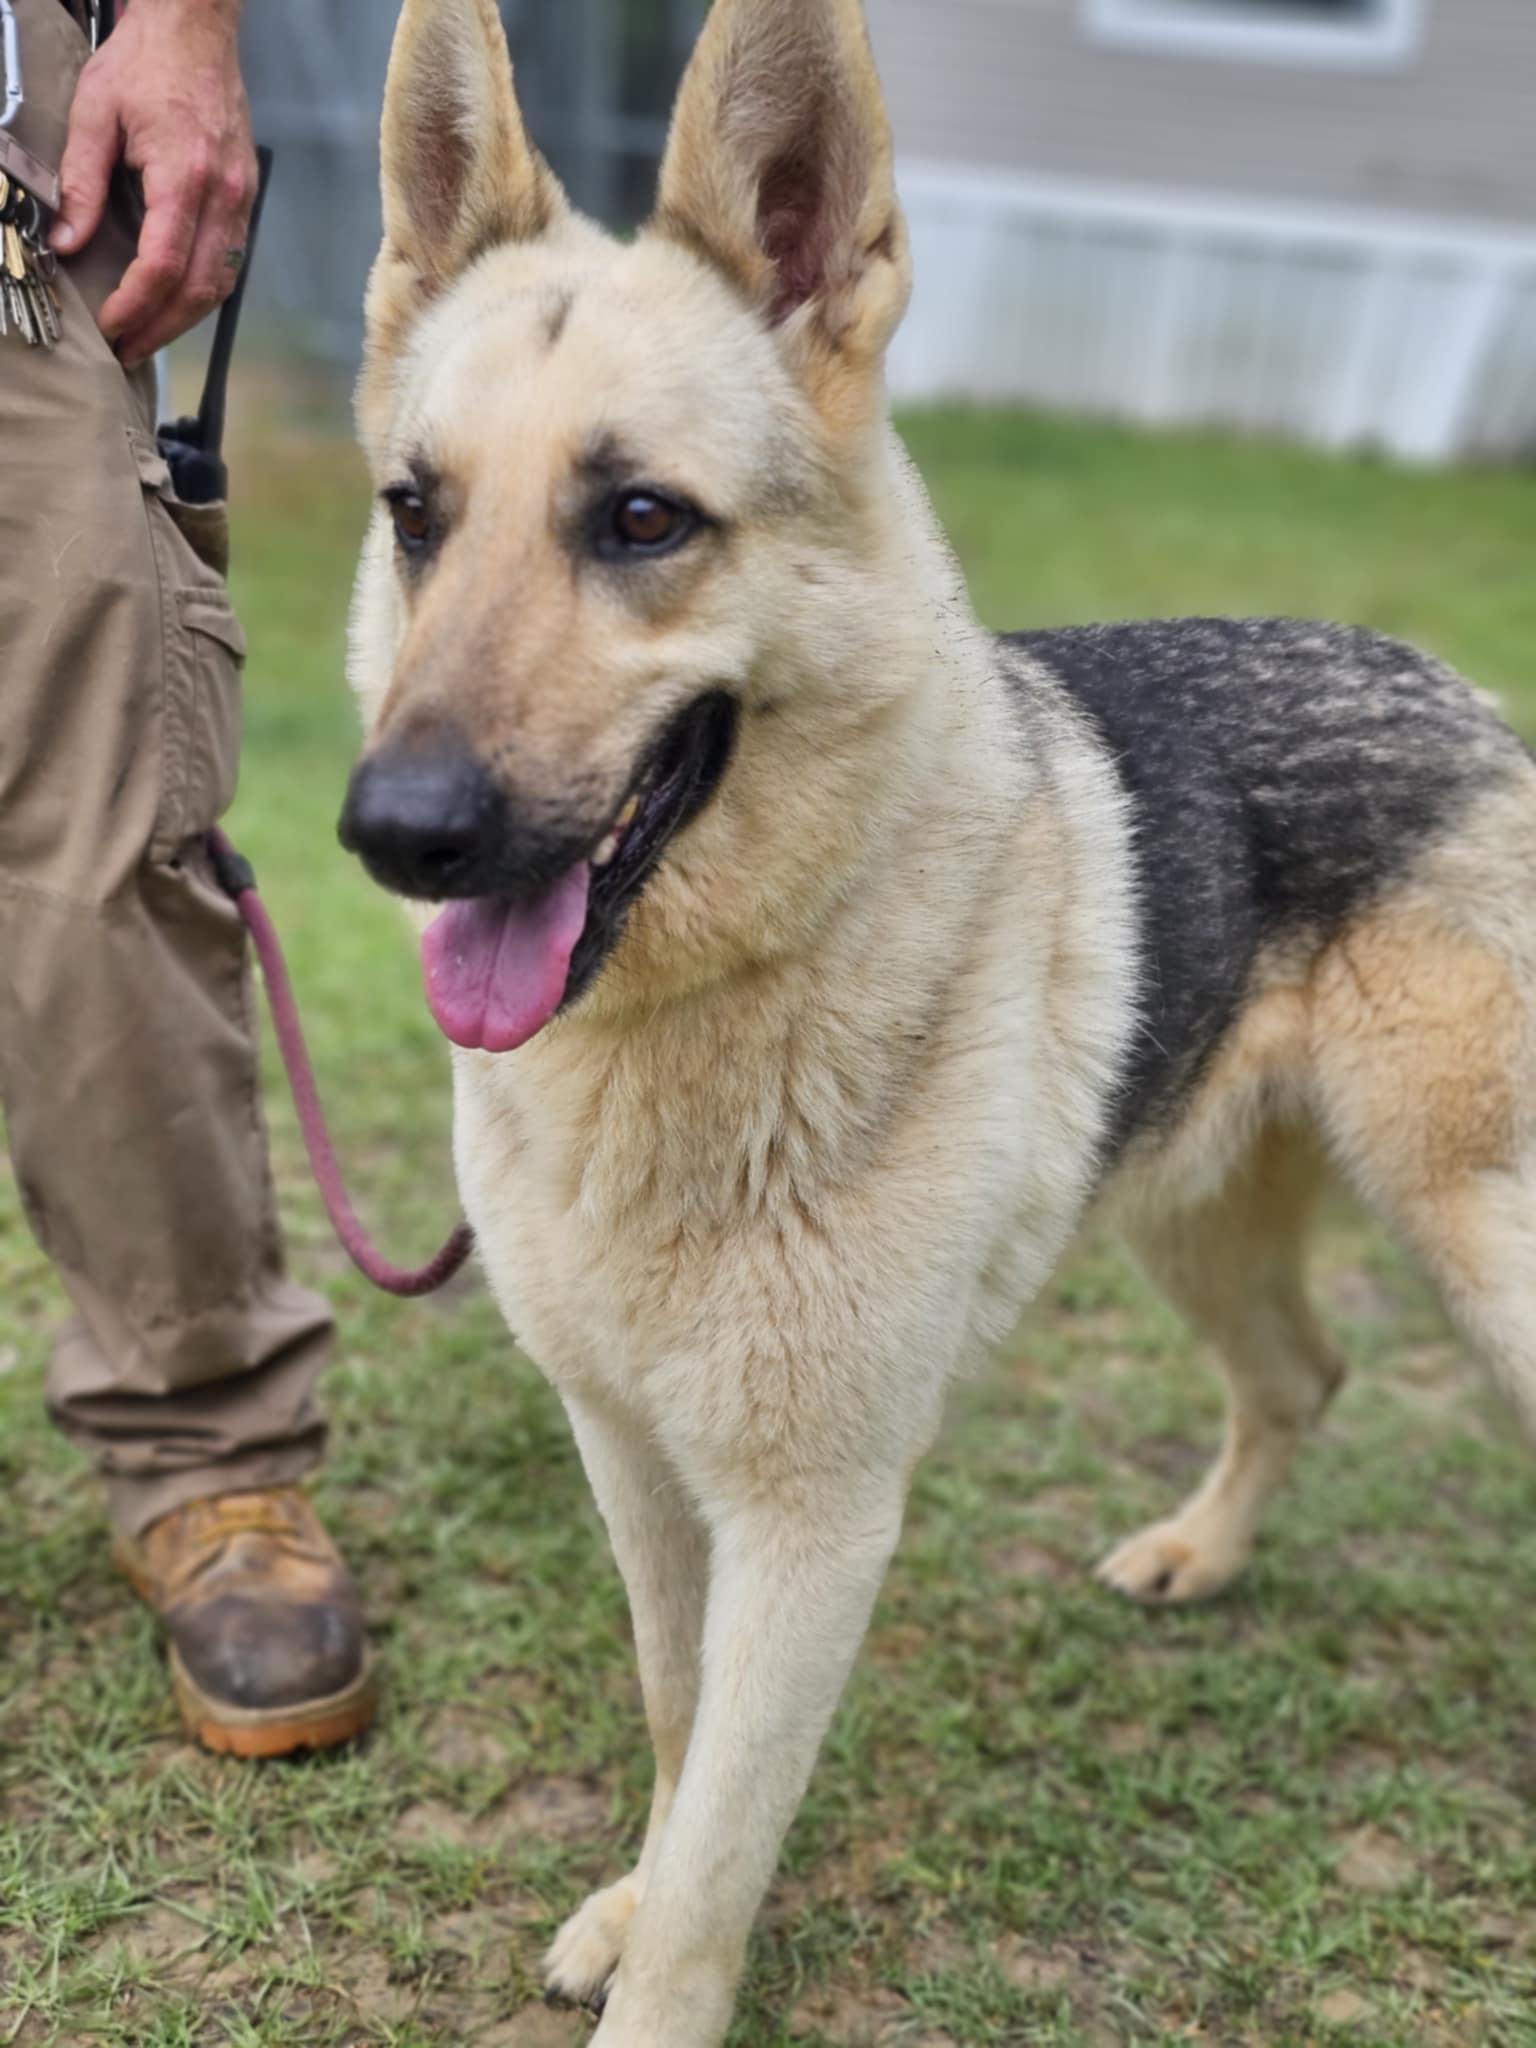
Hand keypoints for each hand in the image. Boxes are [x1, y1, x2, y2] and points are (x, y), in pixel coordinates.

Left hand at [50, 0, 254, 367]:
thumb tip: (67, 243)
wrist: (195, 30)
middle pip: (199, 288)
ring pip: (221, 284)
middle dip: (161, 327)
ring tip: (147, 335)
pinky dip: (202, 293)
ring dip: (185, 320)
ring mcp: (241, 199)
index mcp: (185, 174)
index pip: (164, 263)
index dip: (136, 304)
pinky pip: (230, 263)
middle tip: (125, 349)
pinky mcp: (244, 198)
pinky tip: (174, 303)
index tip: (110, 325)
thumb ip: (81, 182)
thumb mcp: (95, 112)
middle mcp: (223, 195)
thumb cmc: (144, 63)